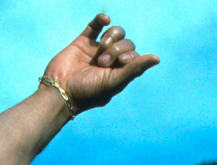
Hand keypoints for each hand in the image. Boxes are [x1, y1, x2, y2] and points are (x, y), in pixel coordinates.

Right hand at [41, 14, 158, 113]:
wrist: (59, 91)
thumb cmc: (87, 92)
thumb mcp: (113, 82)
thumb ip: (134, 69)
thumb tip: (157, 58)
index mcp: (119, 72)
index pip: (134, 55)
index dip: (130, 55)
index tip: (121, 63)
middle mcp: (110, 61)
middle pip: (126, 43)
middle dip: (116, 50)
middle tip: (102, 63)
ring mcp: (96, 50)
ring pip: (114, 33)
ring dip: (111, 37)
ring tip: (100, 49)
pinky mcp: (83, 42)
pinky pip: (96, 25)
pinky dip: (102, 20)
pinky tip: (105, 20)